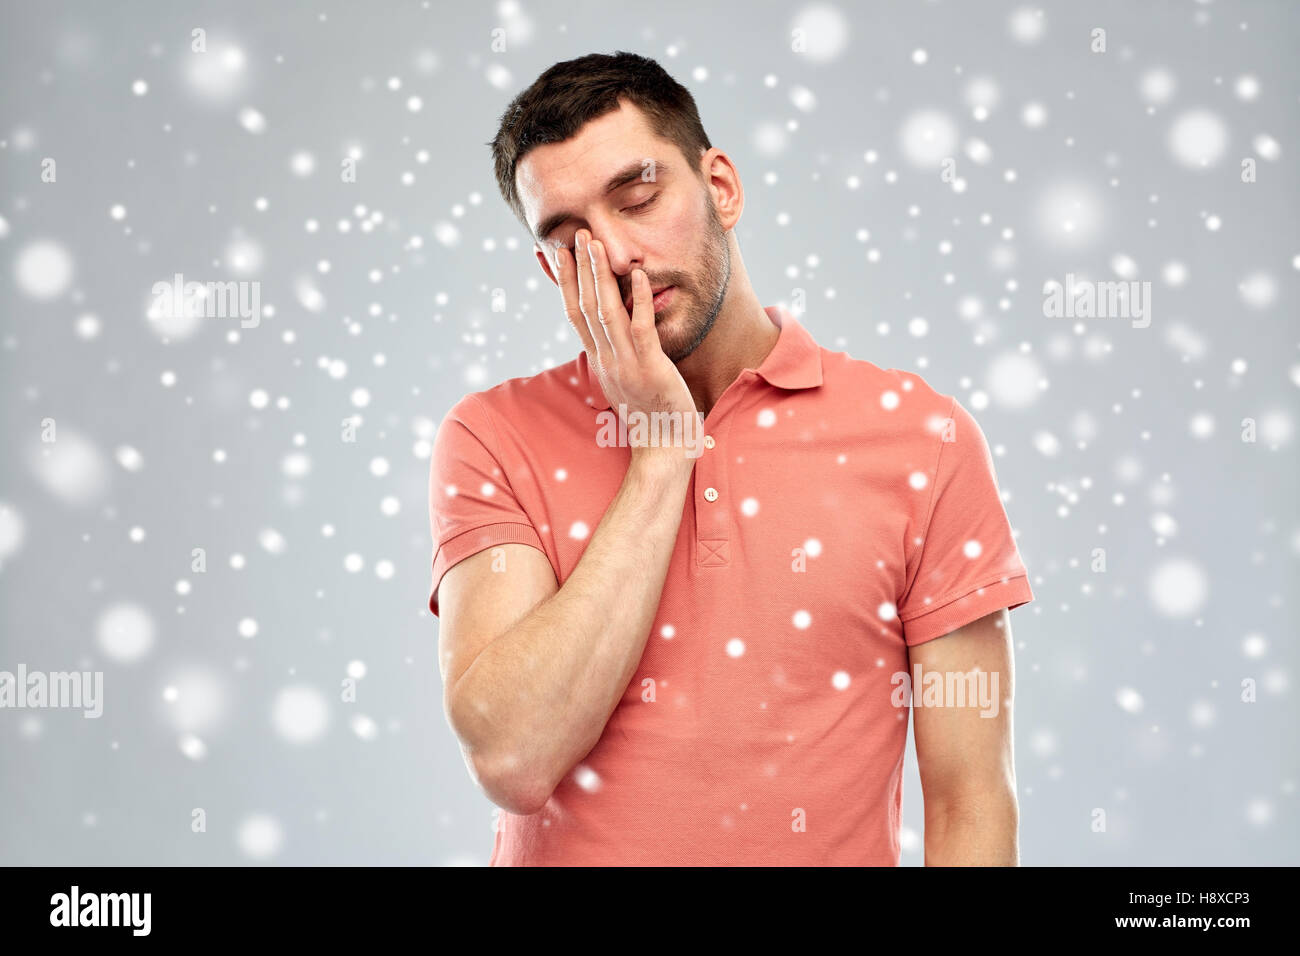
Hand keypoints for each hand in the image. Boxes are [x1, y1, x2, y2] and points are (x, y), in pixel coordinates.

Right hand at [557, 229, 700, 462]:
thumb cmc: (650, 414)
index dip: (564, 283)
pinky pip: (641, 329)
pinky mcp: (650, 369)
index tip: (557, 254)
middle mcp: (607, 360)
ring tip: (596, 244)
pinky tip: (637, 276)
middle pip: (585, 307)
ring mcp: (626, 365)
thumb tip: (611, 333)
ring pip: (606, 313)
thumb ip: (616, 353)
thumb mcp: (625, 379)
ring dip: (600, 276)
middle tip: (575, 236)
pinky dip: (637, 301)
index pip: (574, 314)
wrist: (663, 448)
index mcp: (599, 361)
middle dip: (579, 269)